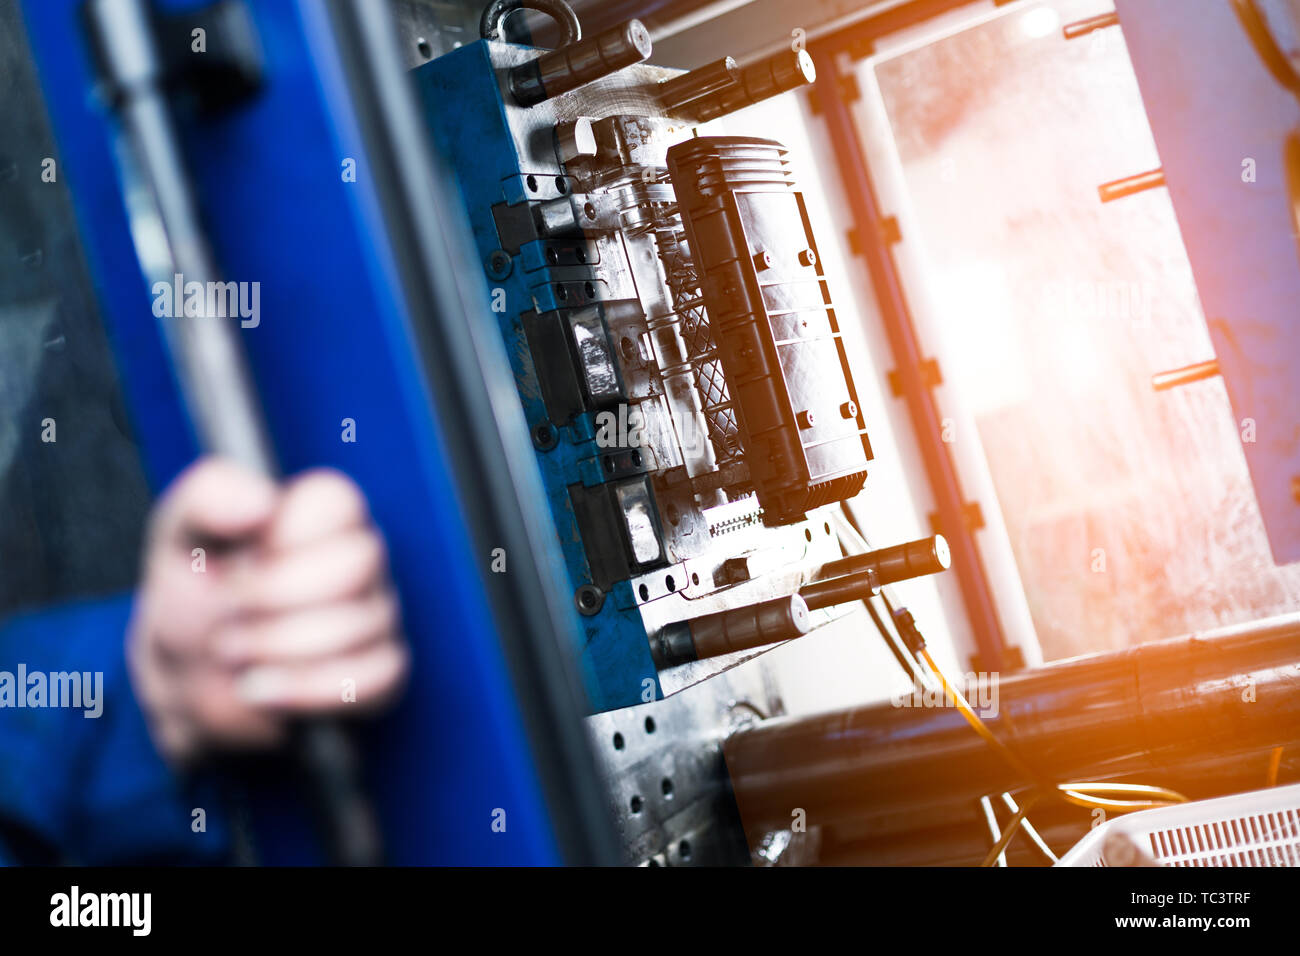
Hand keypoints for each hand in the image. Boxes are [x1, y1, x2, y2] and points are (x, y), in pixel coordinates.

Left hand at [127, 458, 407, 765]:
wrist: (187, 678)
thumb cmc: (194, 595)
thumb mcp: (180, 533)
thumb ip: (210, 496)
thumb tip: (262, 502)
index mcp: (321, 511)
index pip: (339, 503)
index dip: (279, 541)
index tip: (234, 564)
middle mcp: (359, 556)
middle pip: (357, 564)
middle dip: (274, 599)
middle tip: (229, 611)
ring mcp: (376, 614)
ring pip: (360, 625)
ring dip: (277, 649)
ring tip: (237, 651)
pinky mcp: (381, 670)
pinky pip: (377, 676)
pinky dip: (308, 689)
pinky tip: (267, 687)